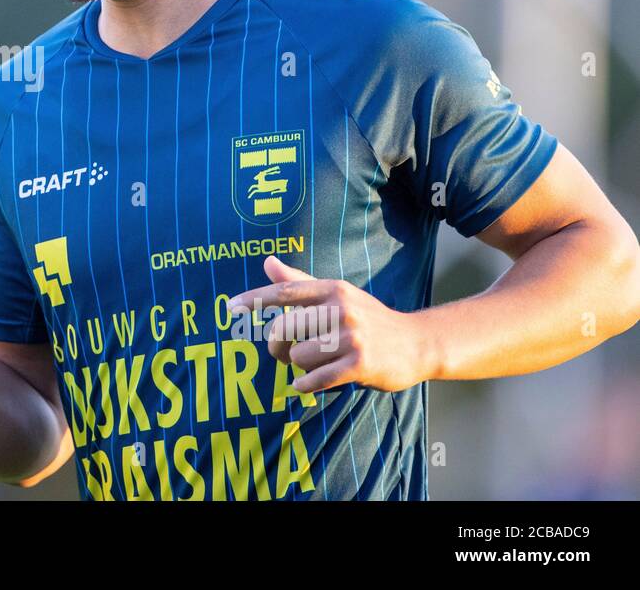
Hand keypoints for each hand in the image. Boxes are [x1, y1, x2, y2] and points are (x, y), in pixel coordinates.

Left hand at [226, 255, 430, 393]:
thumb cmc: (369, 318)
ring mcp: (351, 337)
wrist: (417, 343)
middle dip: (276, 347)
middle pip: (284, 329)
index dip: (255, 299)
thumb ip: (300, 281)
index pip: (285, 293)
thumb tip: (267, 262)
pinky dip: (305, 384)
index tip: (230, 308)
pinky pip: (315, 378)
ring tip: (313, 365)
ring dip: (298, 367)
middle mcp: (340, 309)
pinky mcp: (360, 364)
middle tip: (283, 354)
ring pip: (298, 356)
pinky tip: (306, 383)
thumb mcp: (337, 295)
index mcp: (332, 290)